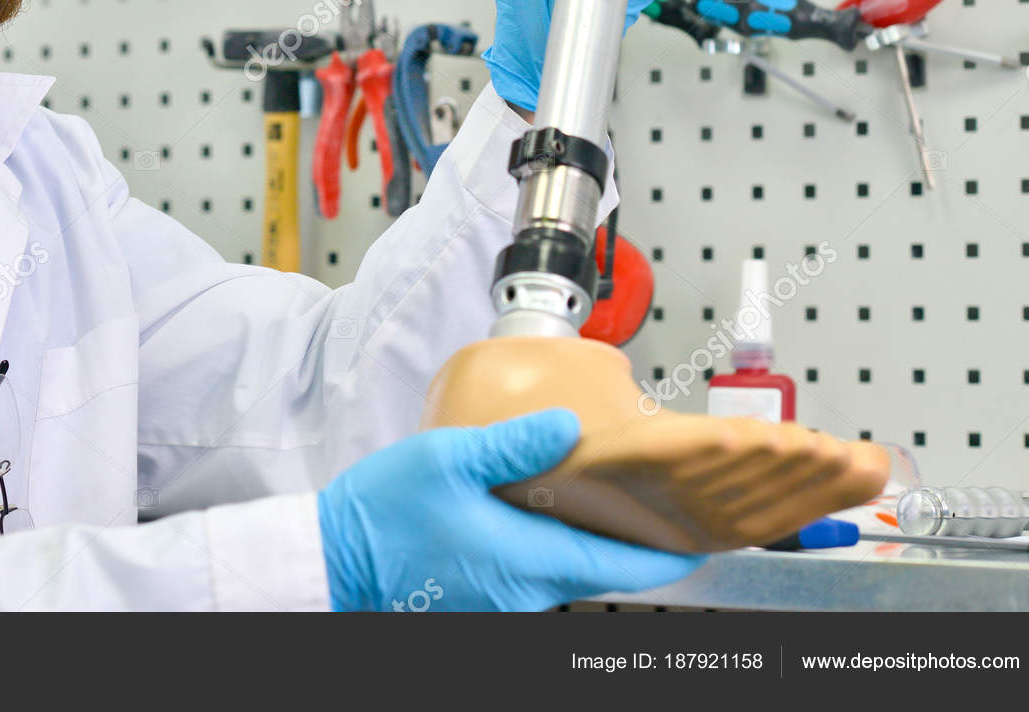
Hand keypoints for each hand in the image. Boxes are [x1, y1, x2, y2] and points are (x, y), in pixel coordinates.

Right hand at [316, 409, 703, 611]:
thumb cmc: (379, 516)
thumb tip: (570, 426)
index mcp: (527, 560)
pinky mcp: (476, 600)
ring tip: (589, 488)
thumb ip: (513, 443)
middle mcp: (522, 593)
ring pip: (560, 568)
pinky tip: (530, 508)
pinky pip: (527, 573)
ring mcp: (498, 603)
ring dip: (579, 535)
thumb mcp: (447, 459)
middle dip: (623, 532)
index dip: (667, 553)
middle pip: (596, 565)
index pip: (622, 567)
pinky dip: (543, 544)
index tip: (700, 536)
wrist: (328, 562)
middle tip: (644, 490)